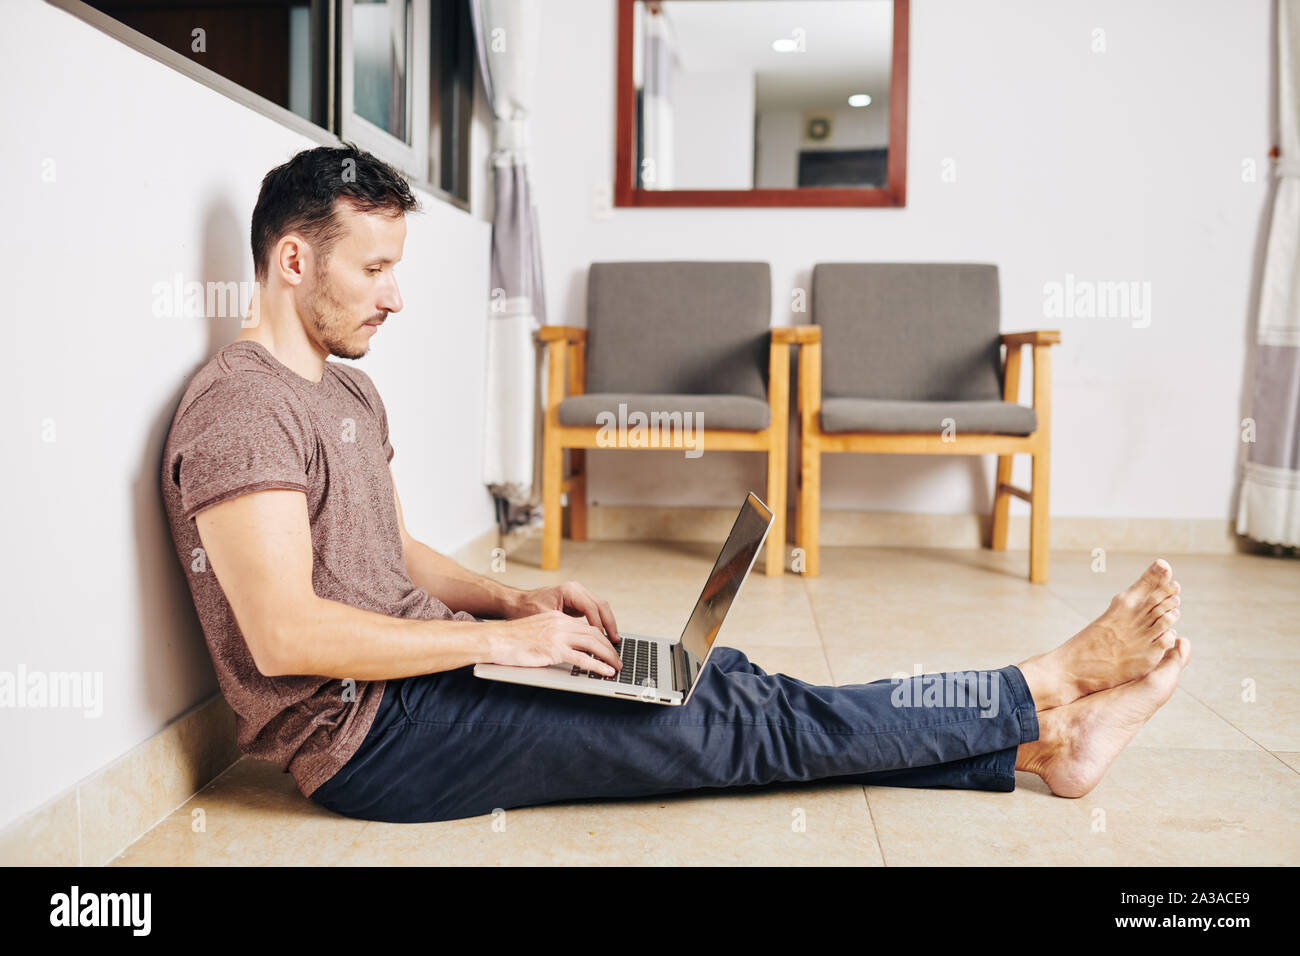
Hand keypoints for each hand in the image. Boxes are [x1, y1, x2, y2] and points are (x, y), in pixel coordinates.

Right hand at [487, 610, 622, 676]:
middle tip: (618, 658)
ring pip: (593, 644)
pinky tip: (606, 671)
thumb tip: (566, 647)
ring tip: (617, 666)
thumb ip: (553, 635)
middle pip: (594, 634)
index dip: (600, 638)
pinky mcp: (554, 650)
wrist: (496, 639)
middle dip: (609, 647)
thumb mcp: (537, 631)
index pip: (585, 626)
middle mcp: (560, 623)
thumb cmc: (511, 639)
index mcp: (557, 617)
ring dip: (608, 656)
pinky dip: (598, 666)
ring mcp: (558, 636)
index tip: (608, 647)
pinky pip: (583, 658)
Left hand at [506, 581, 619, 642]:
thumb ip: (564, 628)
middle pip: (601, 606)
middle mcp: (576, 589)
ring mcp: (578, 594)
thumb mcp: (546, 619)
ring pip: (601, 607)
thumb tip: (580, 641)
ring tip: (613, 640)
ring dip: (608, 623)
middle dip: (610, 624)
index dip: (599, 626)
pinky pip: (594, 611)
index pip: (592, 609)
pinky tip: (603, 635)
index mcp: (570, 591)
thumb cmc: (526, 610)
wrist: (515, 603)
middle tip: (615, 641)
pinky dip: (600, 622)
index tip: (604, 641)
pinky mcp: (577, 601)